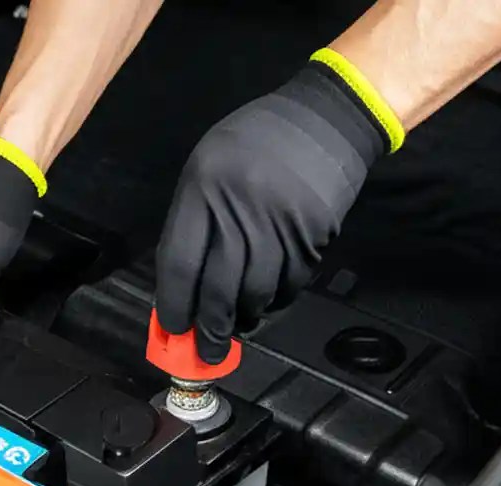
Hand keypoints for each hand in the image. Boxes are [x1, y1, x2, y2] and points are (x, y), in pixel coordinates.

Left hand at [155, 63, 389, 362]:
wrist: (328, 117)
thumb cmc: (256, 140)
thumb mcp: (207, 165)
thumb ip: (194, 221)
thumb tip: (180, 285)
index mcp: (202, 187)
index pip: (179, 262)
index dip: (174, 304)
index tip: (172, 329)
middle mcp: (239, 207)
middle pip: (218, 287)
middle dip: (209, 329)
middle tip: (206, 353)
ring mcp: (280, 222)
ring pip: (256, 291)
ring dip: (244, 318)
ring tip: (236, 327)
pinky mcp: (314, 233)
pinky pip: (290, 282)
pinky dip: (276, 301)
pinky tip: (266, 302)